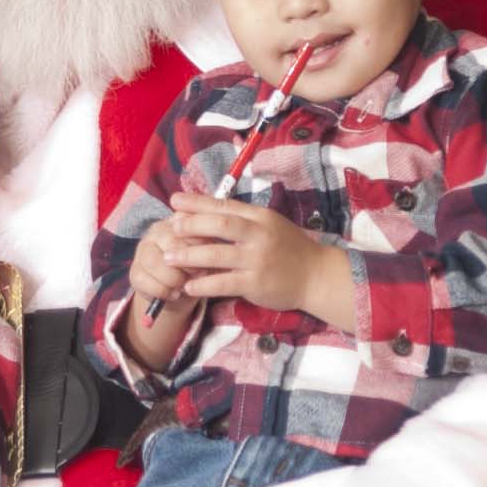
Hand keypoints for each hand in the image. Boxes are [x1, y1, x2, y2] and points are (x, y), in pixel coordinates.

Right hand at [123, 223, 201, 370]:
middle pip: (171, 243)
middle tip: (199, 275)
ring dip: (173, 278)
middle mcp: (157, 231)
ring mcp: (142, 250)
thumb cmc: (199, 269)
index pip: (188, 225)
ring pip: (154, 261)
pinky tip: (174, 294)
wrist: (181, 293)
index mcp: (178, 221)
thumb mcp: (209, 257)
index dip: (201, 244)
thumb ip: (211, 251)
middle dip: (188, 263)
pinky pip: (144, 280)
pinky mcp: (135, 271)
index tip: (210, 257)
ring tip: (184, 286)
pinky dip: (162, 291)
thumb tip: (211, 259)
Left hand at [157, 191, 355, 329]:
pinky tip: (188, 286)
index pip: (225, 206)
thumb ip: (244, 220)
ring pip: (217, 254)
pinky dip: (203, 284)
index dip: (198, 202)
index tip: (175, 200)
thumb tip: (208, 212)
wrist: (317, 276)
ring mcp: (257, 259)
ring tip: (169, 258)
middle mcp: (259, 235)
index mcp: (260, 217)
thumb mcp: (270, 226)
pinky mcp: (255, 283)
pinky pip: (223, 283)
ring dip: (189, 255)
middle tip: (170, 227)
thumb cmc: (291, 250)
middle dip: (191, 224)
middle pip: (219, 224)